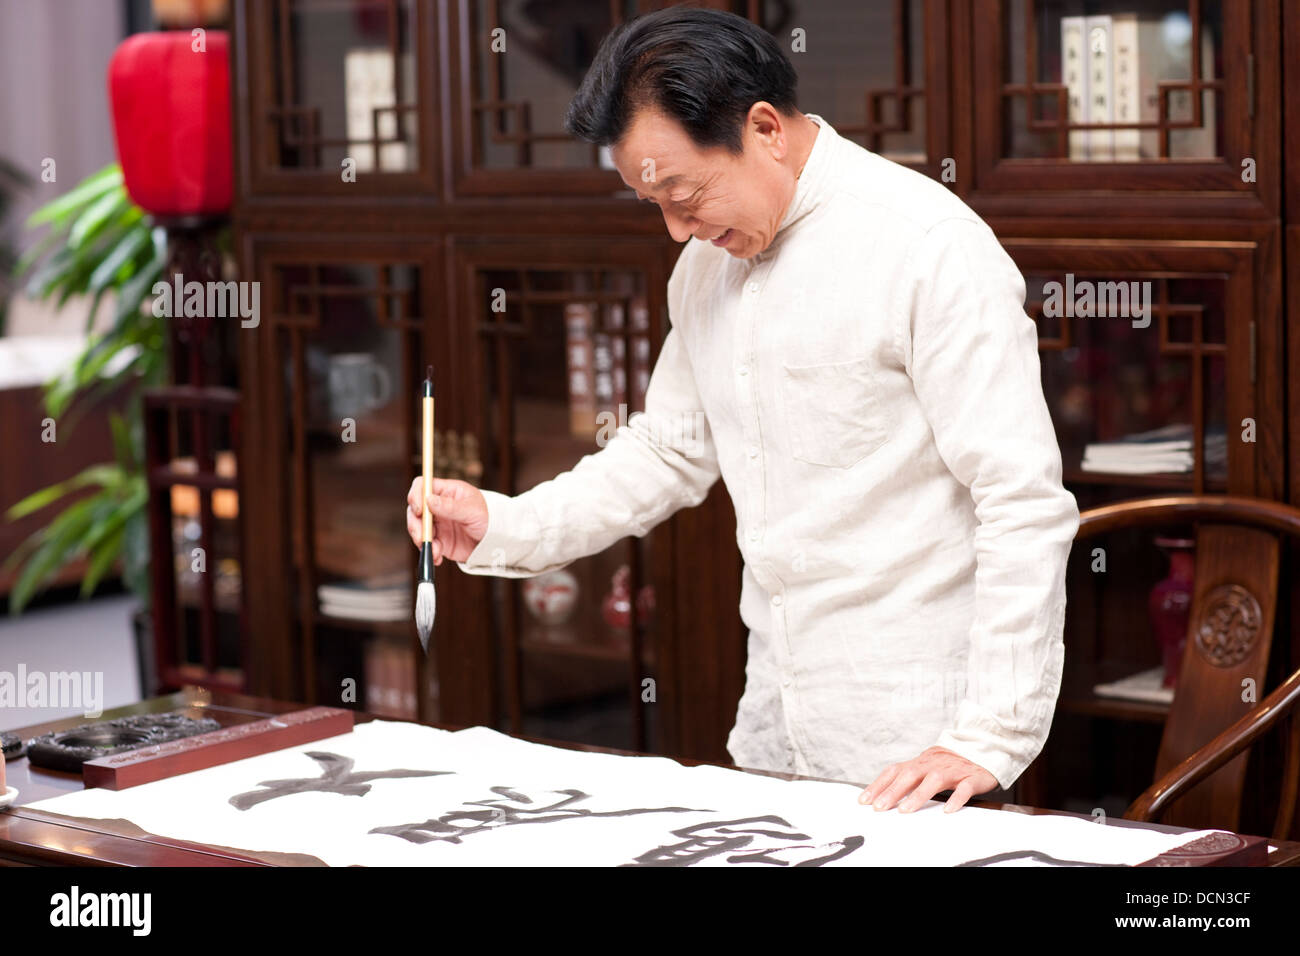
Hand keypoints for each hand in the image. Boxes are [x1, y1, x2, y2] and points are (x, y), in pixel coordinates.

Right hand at [405, 477, 488, 563]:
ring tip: (436, 551)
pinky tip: (438, 558)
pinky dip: (429, 552)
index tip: (419, 511)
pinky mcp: (439, 540)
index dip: (416, 496)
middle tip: (422, 537)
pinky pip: (426, 545)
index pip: (422, 486)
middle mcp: (437, 506)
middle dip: (416, 524)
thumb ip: (450, 506)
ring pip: (418, 529)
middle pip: (414, 510)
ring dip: (422, 541)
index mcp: (446, 492)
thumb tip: (428, 500)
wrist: (497, 540)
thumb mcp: (472, 510)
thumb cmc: (489, 518)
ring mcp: (437, 523)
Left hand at [858, 746, 996, 813]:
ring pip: (934, 780)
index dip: (878, 784)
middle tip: (879, 807)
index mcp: (919, 763)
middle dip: (893, 791)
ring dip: (918, 795)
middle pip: (910, 774)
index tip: (864, 800)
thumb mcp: (925, 768)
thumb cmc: (948, 764)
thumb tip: (884, 796)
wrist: (981, 749)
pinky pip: (964, 788)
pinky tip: (948, 810)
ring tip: (905, 810)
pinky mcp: (971, 777)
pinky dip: (956, 799)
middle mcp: (933, 764)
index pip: (894, 771)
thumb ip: (908, 779)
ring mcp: (952, 770)